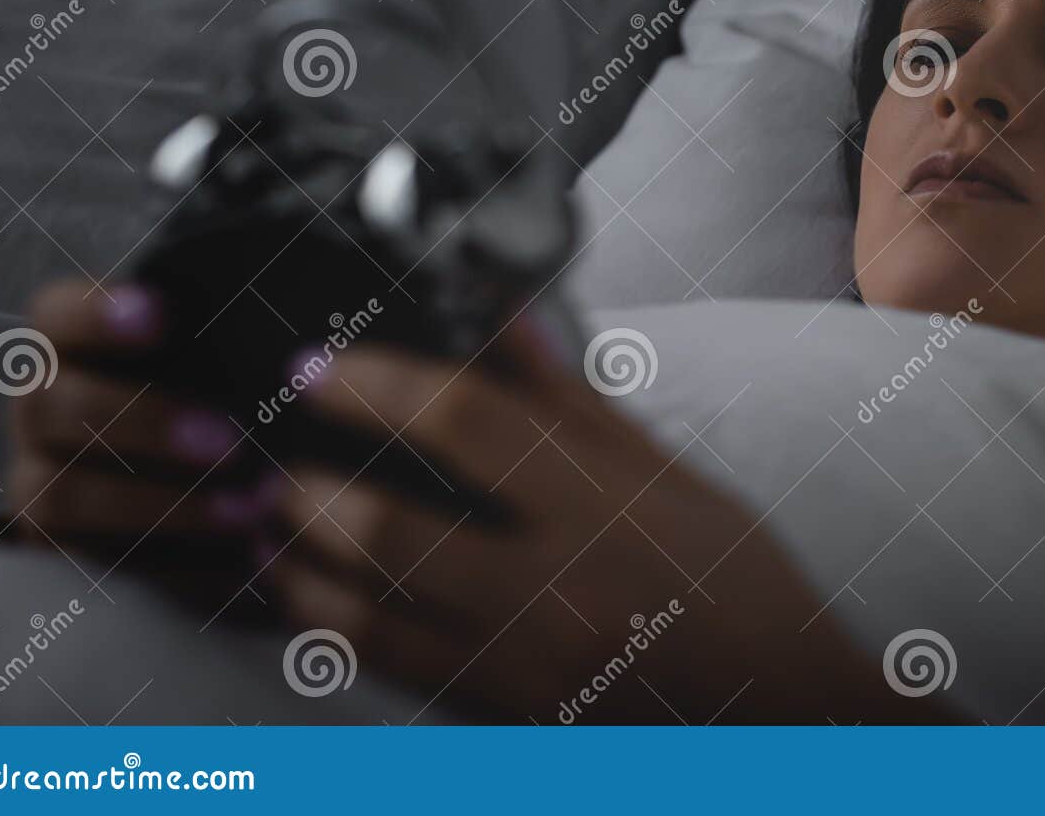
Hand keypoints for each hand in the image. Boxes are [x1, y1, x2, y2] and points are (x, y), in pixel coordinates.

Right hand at [8, 280, 281, 576]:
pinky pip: (94, 564)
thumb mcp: (224, 360)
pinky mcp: (60, 550)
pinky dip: (168, 564)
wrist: (216, 481)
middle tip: (228, 443)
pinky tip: (234, 561)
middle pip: (54, 407)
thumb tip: (298, 335)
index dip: (96, 314)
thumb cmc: (223, 394)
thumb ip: (230, 338)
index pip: (56, 316)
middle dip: (145, 423)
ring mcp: (39, 481)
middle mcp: (40, 410)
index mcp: (69, 347)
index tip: (161, 314)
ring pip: (65, 493)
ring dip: (159, 504)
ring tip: (245, 511)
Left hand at [264, 319, 936, 722]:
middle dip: (309, 492)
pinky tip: (309, 600)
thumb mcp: (677, 483)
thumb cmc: (741, 590)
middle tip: (269, 458)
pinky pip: (393, 674)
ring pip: (369, 620)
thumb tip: (507, 323)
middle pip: (392, 532)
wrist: (779, 721)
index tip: (322, 368)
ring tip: (264, 528)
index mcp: (601, 509)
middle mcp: (553, 588)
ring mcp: (520, 664)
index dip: (381, 385)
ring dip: (297, 570)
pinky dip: (334, 633)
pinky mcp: (502, 716)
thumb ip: (579, 407)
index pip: (470, 424)